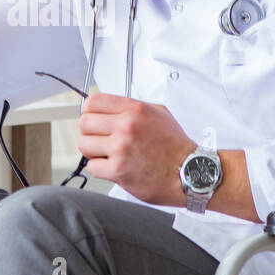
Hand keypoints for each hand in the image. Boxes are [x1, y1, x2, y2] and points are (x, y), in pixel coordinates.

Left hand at [76, 93, 195, 205]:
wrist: (189, 172)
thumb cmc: (176, 147)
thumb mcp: (159, 113)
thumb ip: (133, 108)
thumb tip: (112, 108)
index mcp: (135, 110)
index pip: (93, 102)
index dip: (89, 111)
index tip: (93, 119)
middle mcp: (126, 126)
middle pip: (84, 123)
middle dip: (90, 132)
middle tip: (99, 139)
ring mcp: (121, 148)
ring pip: (84, 145)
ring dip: (93, 151)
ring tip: (107, 154)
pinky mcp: (118, 170)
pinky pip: (92, 166)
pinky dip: (100, 168)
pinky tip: (113, 167)